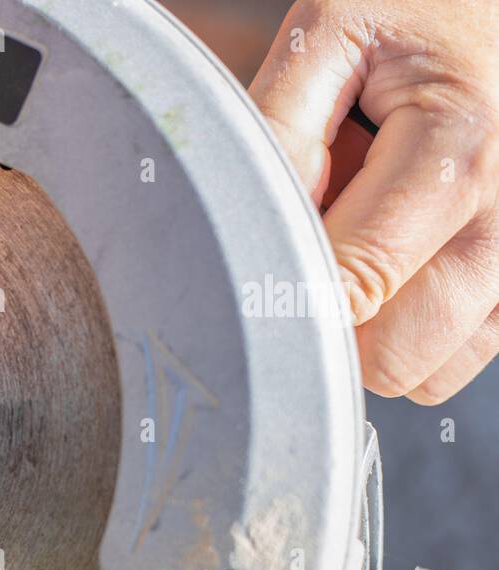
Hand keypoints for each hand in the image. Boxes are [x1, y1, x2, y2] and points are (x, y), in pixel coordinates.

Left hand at [251, 0, 498, 403]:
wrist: (486, 6)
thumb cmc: (407, 14)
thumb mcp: (327, 37)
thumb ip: (282, 131)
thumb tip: (254, 230)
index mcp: (460, 145)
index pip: (355, 286)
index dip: (292, 294)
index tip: (262, 267)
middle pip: (396, 357)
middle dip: (336, 317)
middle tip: (321, 237)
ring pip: (429, 373)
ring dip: (379, 326)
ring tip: (371, 233)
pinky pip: (458, 360)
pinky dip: (418, 329)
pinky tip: (406, 254)